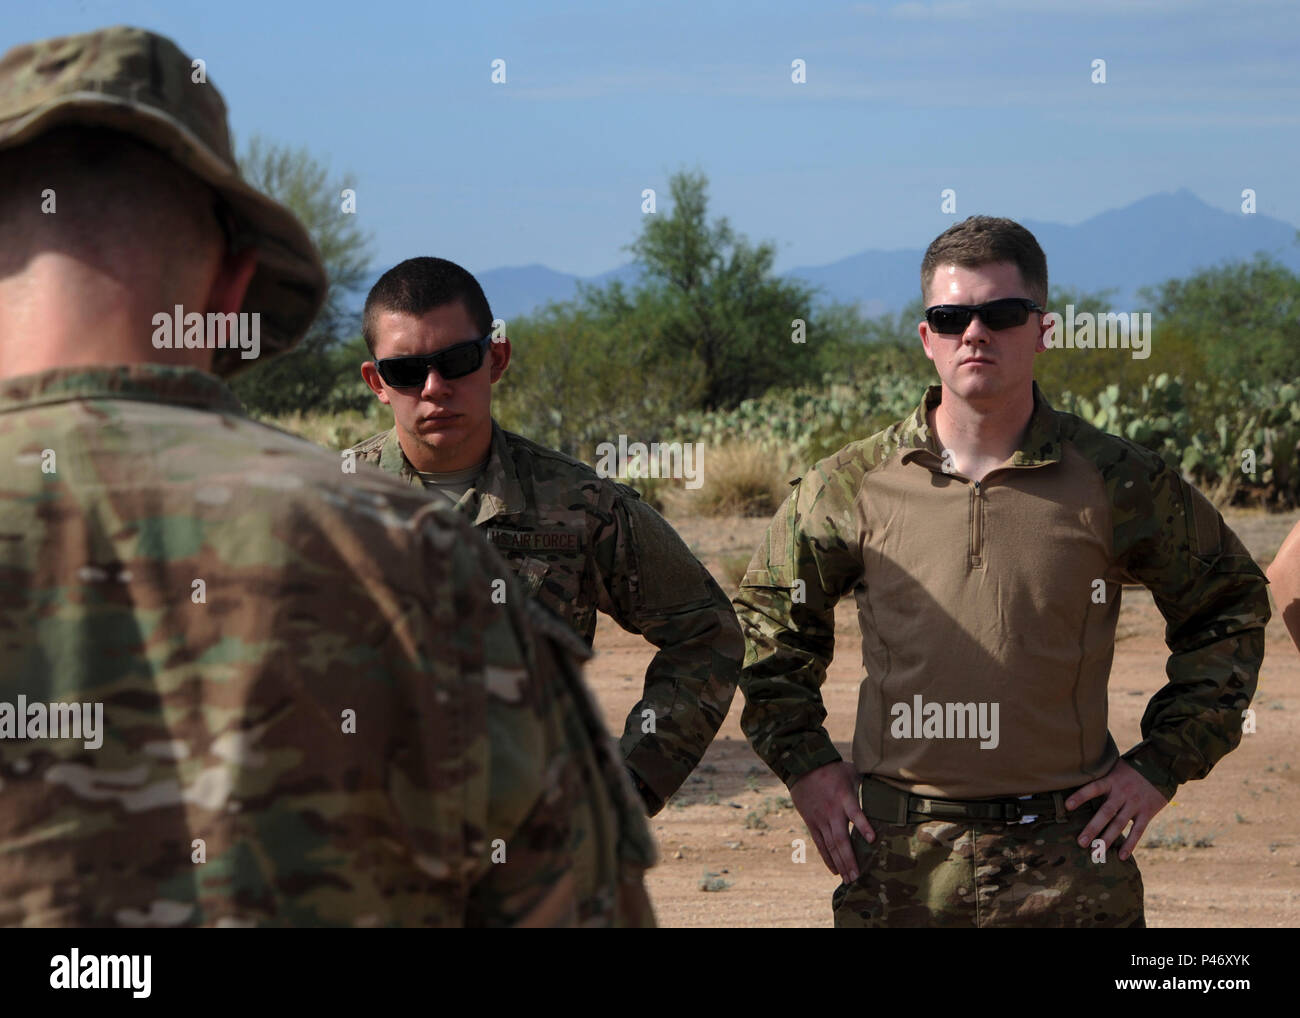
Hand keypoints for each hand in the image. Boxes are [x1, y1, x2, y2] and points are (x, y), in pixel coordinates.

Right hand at [788, 761, 874, 881]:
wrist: (803, 767)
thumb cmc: (832, 768)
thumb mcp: (852, 771)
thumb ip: (867, 781)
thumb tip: (888, 782)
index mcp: (844, 798)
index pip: (855, 813)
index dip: (863, 826)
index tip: (872, 839)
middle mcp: (832, 812)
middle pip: (840, 839)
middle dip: (849, 859)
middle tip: (857, 877)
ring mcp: (820, 819)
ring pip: (830, 845)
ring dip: (840, 863)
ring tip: (848, 879)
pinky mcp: (812, 822)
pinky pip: (820, 844)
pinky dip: (827, 858)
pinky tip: (834, 870)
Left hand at [1067, 758, 1168, 859]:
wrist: (1160, 767)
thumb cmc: (1129, 768)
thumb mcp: (1113, 766)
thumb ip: (1099, 776)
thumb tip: (1073, 778)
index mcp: (1111, 780)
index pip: (1093, 788)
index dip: (1080, 796)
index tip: (1067, 806)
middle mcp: (1122, 793)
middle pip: (1106, 812)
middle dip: (1093, 828)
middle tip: (1081, 843)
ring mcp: (1135, 804)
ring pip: (1120, 824)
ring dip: (1107, 840)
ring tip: (1096, 853)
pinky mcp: (1147, 813)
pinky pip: (1138, 831)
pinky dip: (1130, 844)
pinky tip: (1121, 856)